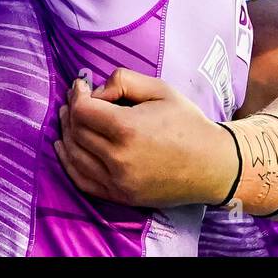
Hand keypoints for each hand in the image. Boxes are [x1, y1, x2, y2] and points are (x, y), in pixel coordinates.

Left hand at [54, 68, 236, 208]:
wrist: (212, 165)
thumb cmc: (188, 123)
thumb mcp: (160, 89)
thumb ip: (124, 80)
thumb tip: (96, 90)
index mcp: (128, 129)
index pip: (83, 111)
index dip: (77, 95)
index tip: (81, 85)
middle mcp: (118, 159)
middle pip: (76, 132)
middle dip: (71, 111)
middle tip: (74, 99)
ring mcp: (117, 182)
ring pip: (74, 156)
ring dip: (66, 135)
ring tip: (67, 119)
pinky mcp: (120, 196)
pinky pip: (82, 181)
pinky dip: (68, 164)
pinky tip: (65, 148)